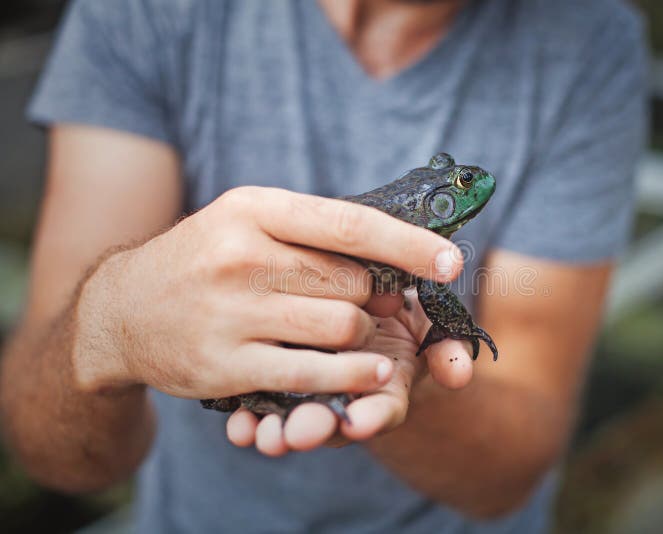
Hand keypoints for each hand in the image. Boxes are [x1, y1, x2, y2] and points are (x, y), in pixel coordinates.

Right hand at [70, 187, 462, 403]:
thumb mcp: (247, 220)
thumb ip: (313, 232)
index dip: (408, 244)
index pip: (349, 223)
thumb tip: (394, 251)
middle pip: (352, 281)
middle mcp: (241, 256)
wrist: (123, 309)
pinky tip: (368, 373)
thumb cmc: (204, 259)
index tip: (451, 260)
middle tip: (372, 305)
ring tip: (360, 338)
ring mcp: (232, 312)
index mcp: (254, 209)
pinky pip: (313, 372)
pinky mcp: (226, 363)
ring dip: (363, 337)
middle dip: (373, 297)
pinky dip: (351, 375)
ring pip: (341, 326)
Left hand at [226, 290, 474, 454]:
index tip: (360, 422)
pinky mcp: (275, 376)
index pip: (382, 409)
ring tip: (261, 435)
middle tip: (298, 433)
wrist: (360, 292)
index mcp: (385, 386)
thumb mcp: (427, 321)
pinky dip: (249, 419)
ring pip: (293, 416)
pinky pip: (261, 403)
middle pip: (332, 418)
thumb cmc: (398, 305)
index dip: (373, 416)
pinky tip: (238, 425)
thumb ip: (445, 347)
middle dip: (315, 427)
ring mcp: (310, 389)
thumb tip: (461, 374)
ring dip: (276, 430)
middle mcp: (346, 393)